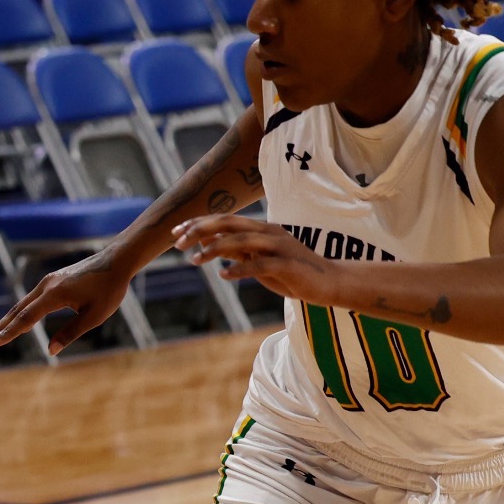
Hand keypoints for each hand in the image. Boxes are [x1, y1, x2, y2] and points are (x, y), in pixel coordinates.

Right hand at [0, 253, 135, 356]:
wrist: (116, 261)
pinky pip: (31, 299)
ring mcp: (48, 282)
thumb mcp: (94, 316)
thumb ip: (70, 332)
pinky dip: (19, 312)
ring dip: (7, 321)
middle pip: (16, 311)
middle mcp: (46, 286)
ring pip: (22, 304)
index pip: (26, 318)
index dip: (9, 333)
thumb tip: (50, 350)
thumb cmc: (109, 289)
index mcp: (54, 295)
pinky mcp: (52, 281)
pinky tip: (16, 320)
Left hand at [171, 215, 340, 303]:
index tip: (175, 233)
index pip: (225, 220)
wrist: (328, 283)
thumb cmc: (290, 273)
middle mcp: (269, 233)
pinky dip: (241, 268)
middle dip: (201, 230)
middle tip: (178, 242)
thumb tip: (206, 244)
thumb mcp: (257, 259)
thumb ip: (235, 251)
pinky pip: (261, 264)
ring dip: (216, 248)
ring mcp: (280, 247)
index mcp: (261, 229)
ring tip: (195, 259)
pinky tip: (223, 274)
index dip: (199, 223)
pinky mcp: (288, 265)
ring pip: (243, 241)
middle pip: (230, 223)